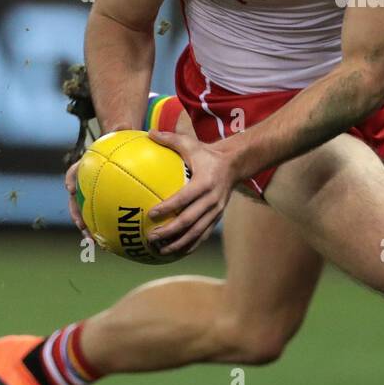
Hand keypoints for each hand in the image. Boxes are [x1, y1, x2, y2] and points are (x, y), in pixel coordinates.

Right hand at [65, 122, 130, 236]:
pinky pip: (101, 218)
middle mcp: (83, 184)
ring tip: (92, 240)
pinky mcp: (101, 204)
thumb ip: (121, 130)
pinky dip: (105, 229)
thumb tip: (126, 123)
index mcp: (85, 168)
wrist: (118, 152)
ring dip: (87, 227)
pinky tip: (115, 242)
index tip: (70, 188)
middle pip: (74, 201)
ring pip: (84, 214)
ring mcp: (90, 196)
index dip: (71, 180)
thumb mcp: (119, 136)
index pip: (73, 173)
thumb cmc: (118, 144)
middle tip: (81, 225)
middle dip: (76, 214)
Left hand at [146, 128, 238, 255]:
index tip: (151, 214)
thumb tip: (149, 133)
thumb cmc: (207, 154)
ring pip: (196, 232)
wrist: (235, 164)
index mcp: (204, 182)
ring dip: (179, 243)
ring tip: (161, 250)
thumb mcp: (190, 143)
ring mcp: (216, 210)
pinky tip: (176, 252)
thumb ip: (170, 139)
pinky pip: (203, 234)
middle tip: (151, 237)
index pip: (184, 198)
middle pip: (189, 220)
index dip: (168, 207)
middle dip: (170, 231)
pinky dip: (190, 245)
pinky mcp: (217, 217)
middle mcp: (212, 199)